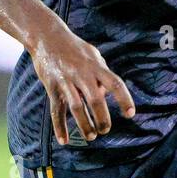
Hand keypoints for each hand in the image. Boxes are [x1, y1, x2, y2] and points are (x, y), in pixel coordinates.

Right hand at [29, 23, 134, 144]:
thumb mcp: (93, 56)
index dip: (124, 99)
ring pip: (76, 108)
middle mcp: (82, 74)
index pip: (115, 84)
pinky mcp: (52, 87)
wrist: (46, 36)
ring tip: (91, 136)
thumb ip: (101, 74)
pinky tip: (64, 140)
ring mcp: (66, 81)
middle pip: (95, 100)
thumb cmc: (75, 48)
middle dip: (102, 118)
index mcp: (96, 66)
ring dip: (84, 125)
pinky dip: (59, 127)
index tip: (130, 114)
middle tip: (105, 130)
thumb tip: (105, 95)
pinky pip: (57, 110)